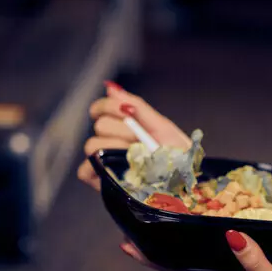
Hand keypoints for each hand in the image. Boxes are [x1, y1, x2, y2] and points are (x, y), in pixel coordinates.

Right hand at [76, 81, 192, 189]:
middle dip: (123, 131)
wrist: (187, 183)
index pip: (101, 108)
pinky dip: (96, 169)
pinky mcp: (102, 181)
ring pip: (92, 145)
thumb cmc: (178, 155)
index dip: (109, 106)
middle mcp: (112, 142)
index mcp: (125, 126)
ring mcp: (105, 161)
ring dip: (116, 148)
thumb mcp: (162, 127)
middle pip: (100, 125)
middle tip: (142, 141)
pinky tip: (119, 170)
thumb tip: (111, 87)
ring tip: (138, 157)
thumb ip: (137, 106)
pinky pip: (84, 170)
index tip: (127, 112)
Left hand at [120, 230, 271, 270]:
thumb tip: (230, 234)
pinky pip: (231, 249)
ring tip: (175, 216)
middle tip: (143, 220)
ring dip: (189, 238)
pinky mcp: (258, 270)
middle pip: (186, 260)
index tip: (125, 243)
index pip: (179, 269)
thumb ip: (255, 262)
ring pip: (206, 254)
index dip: (151, 258)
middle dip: (163, 244)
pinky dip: (222, 235)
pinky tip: (225, 224)